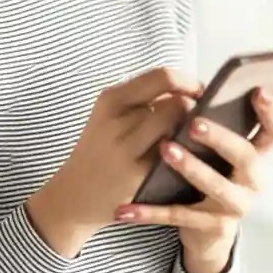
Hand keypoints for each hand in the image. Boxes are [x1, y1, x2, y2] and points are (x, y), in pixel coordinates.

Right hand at [27, 67, 201, 255]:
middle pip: (176, 103)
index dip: (188, 82)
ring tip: (192, 138)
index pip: (163, 77)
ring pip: (178, 128)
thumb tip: (189, 89)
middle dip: (194, 110)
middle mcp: (117, 121)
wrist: (73, 196)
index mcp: (112, 100)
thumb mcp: (110, 117)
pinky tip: (187, 158)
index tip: (198, 93)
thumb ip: (143, 99)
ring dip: (191, 132)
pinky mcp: (139, 175)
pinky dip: (186, 153)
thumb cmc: (100, 151)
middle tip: (199, 120)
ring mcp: (127, 149)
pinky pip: (175, 156)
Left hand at [112, 87, 272, 272]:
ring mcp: (236, 206)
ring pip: (216, 187)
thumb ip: (216, 127)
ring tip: (165, 149)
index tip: (258, 90)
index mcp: (255, 157)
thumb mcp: (217, 154)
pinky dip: (152, 212)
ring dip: (191, 167)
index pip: (272, 132)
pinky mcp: (213, 227)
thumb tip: (195, 92)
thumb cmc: (209, 176)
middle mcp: (253, 181)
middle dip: (222, 138)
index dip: (270, 112)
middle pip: (246, 156)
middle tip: (195, 123)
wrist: (206, 231)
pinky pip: (180, 216)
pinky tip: (127, 208)